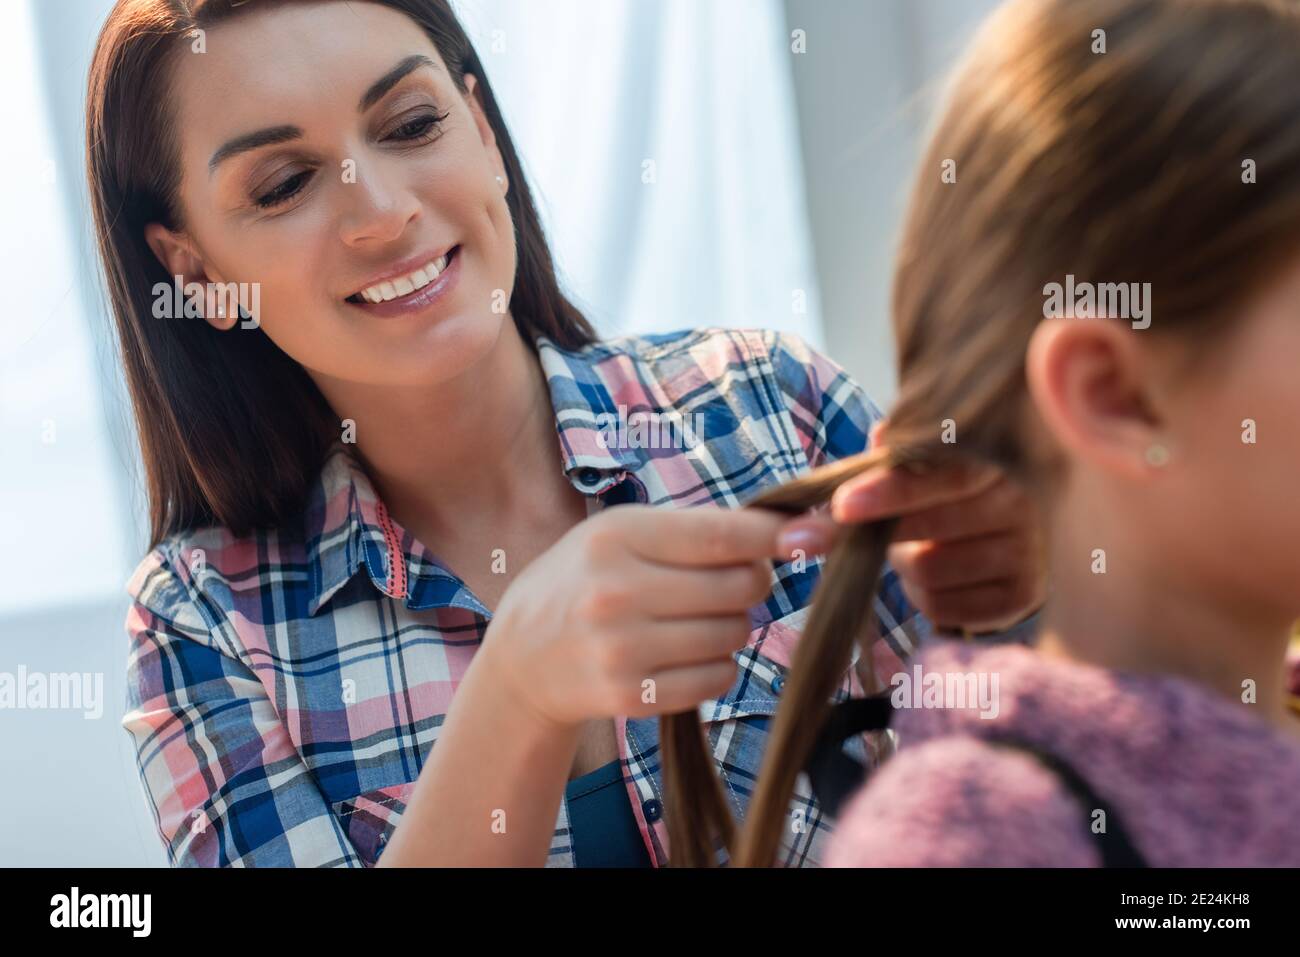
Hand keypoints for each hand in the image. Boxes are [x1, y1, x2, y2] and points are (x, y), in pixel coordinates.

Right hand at [487, 505, 787, 727]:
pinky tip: (684, 654)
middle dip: (751, 582)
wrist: (523, 657)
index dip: (776, 535)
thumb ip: (700, 529)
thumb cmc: (589, 580)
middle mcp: (617, 590)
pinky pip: (718, 678)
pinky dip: (717, 666)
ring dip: (732, 626)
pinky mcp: (632, 695)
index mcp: (617, 536)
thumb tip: (796, 529)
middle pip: (740, 587)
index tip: (818, 534)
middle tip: (730, 582)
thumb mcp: (624, 534)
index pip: (720, 535)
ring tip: (692, 619)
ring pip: (734, 635)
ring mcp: (623, 648)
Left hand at [775, 422, 1046, 632]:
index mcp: (1001, 458)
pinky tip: (933, 574)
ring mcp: (1028, 554)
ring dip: (902, 562)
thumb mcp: (928, 459)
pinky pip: (940, 604)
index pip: (948, 476)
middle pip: (932, 527)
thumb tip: (880, 438)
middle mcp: (1024, 505)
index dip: (893, 490)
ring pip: (928, 569)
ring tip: (914, 547)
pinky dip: (919, 593)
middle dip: (882, 530)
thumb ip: (900, 450)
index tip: (843, 505)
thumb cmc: (953, 489)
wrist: (1010, 535)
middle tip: (859, 528)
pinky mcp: (1020, 597)